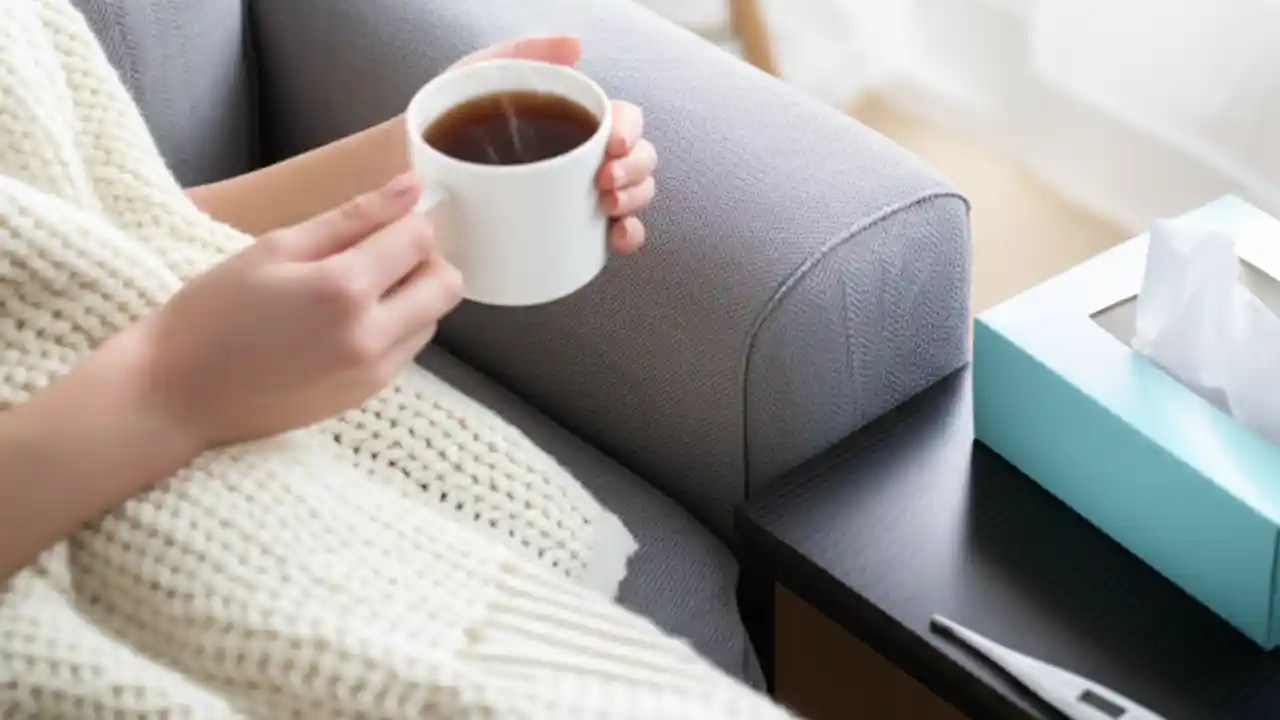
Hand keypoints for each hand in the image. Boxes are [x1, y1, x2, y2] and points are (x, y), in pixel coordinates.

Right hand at [139, 174, 462, 447]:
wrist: (176, 394)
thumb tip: (411, 186)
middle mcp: (371, 337)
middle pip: (446, 284)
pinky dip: (394, 327)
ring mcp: (374, 373)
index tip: (378, 221)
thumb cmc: (213, 312)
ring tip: (353, 291)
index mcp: (344, 290)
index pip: (420, 239)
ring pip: (433, 319)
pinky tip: (344, 323)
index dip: (406, 220)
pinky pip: (408, 349)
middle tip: (377, 253)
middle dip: (423, 259)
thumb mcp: (276, 247)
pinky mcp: (367, 395)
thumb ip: (353, 217)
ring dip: (411, 296)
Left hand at [456, 37, 657, 253]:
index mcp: (574, 120)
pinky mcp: (571, 232)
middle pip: (638, 159)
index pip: (624, 120)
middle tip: (606, 181)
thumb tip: (575, 46)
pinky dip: (627, 236)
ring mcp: (582, 196)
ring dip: (635, 201)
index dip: (630, 130)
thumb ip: (523, 54)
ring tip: (609, 206)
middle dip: (635, 170)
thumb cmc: (443, 119)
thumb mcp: (479, 74)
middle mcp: (585, 158)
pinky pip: (615, 235)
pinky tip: (615, 237)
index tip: (614, 143)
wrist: (409, 172)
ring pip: (634, 195)